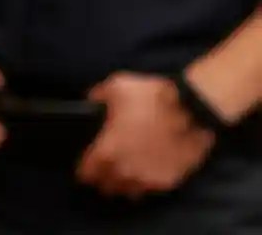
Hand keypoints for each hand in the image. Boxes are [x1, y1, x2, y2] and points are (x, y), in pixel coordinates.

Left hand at [77, 72, 215, 198]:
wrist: (194, 110)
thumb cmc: (151, 97)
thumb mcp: (117, 86)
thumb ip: (98, 96)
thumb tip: (91, 101)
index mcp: (107, 150)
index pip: (87, 174)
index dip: (84, 169)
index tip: (85, 165)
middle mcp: (125, 171)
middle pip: (106, 187)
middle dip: (103, 179)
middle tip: (105, 170)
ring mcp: (148, 179)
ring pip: (128, 192)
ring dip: (124, 185)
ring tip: (124, 174)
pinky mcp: (169, 182)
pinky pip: (150, 190)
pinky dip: (145, 184)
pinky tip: (144, 174)